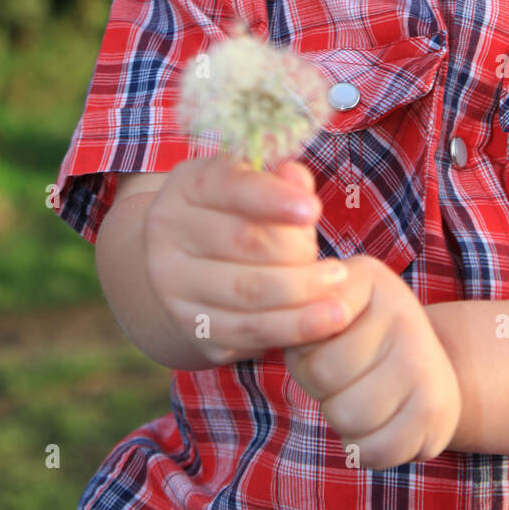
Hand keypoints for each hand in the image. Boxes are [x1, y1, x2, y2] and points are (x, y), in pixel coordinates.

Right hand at [142, 155, 350, 365]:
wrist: (186, 270)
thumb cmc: (234, 218)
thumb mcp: (251, 188)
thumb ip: (279, 182)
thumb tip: (297, 178)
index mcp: (187, 188)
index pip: (231, 187)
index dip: (273, 198)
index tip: (314, 210)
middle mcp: (169, 236)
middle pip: (242, 243)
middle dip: (298, 255)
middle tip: (339, 269)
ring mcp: (174, 286)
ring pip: (247, 293)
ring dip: (302, 297)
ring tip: (340, 297)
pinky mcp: (191, 326)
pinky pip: (247, 331)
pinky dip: (292, 328)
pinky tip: (324, 322)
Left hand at [283, 254, 461, 469]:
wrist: (432, 367)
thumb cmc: (359, 342)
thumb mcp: (327, 313)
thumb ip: (302, 314)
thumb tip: (298, 326)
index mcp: (367, 277)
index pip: (303, 334)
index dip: (304, 355)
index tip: (326, 346)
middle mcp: (402, 309)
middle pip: (322, 376)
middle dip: (323, 389)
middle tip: (347, 379)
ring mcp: (423, 358)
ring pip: (345, 416)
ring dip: (343, 421)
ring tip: (364, 398)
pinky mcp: (437, 408)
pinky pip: (374, 449)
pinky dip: (367, 449)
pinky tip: (380, 425)